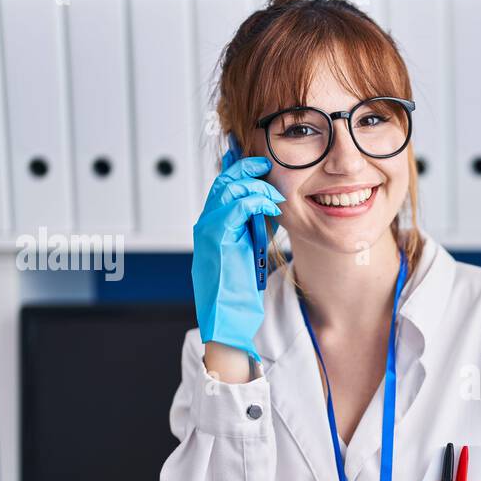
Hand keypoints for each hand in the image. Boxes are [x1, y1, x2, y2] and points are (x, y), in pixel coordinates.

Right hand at [191, 151, 284, 361]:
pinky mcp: (217, 240)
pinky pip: (236, 207)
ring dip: (255, 186)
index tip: (258, 161)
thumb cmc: (236, 292)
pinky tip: (270, 207)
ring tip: (274, 194)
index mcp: (212, 226)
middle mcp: (206, 225)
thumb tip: (268, 208)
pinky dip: (255, 201)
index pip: (222, 186)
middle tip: (267, 166)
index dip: (237, 168)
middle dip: (246, 168)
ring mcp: (208, 231)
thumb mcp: (247, 252)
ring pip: (229, 189)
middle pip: (223, 180)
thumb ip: (252, 229)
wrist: (226, 319)